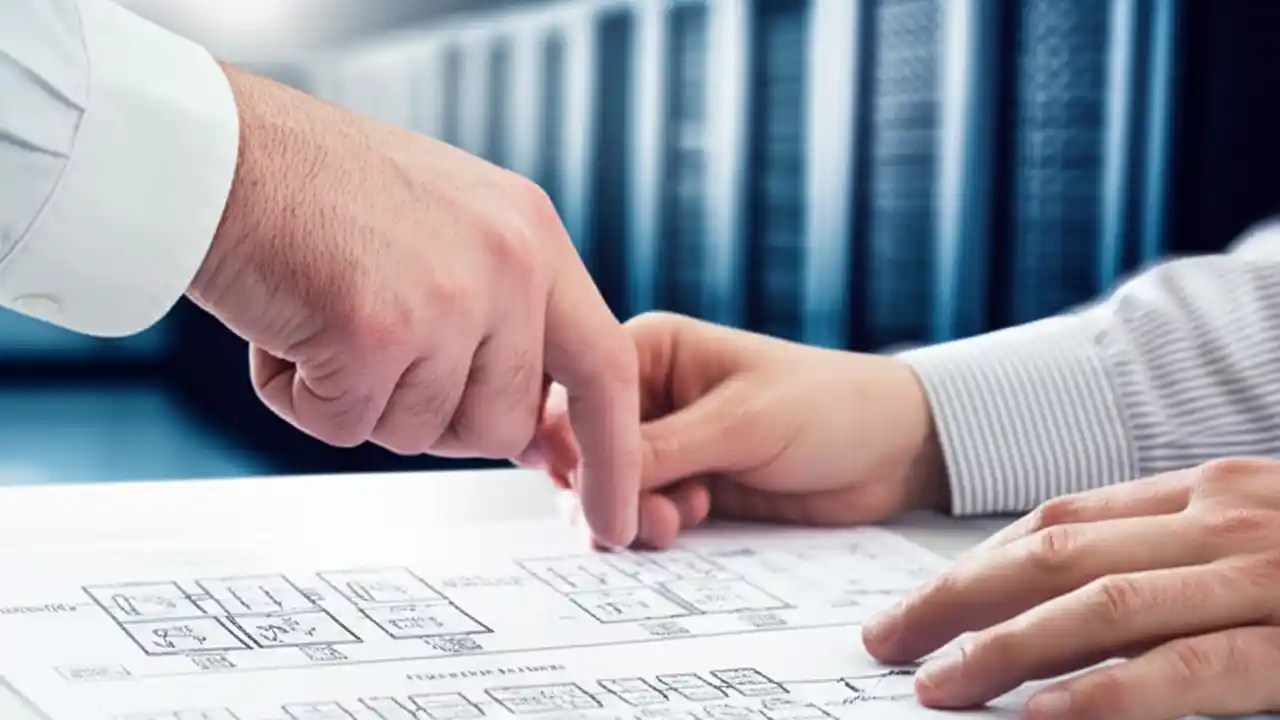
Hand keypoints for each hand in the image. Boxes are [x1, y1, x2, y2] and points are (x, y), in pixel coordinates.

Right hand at [186, 67, 639, 546]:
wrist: (217, 152)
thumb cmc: (319, 194)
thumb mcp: (448, 236)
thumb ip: (505, 327)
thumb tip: (541, 441)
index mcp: (532, 235)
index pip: (606, 366)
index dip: (611, 452)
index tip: (614, 515)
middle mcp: (508, 263)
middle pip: (501, 426)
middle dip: (434, 417)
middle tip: (373, 348)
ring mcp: (448, 297)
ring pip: (421, 434)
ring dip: (360, 401)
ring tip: (324, 316)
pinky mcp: (376, 331)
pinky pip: (344, 426)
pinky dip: (300, 394)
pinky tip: (286, 324)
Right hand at [521, 312, 948, 547]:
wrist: (894, 452)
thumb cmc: (828, 407)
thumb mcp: (740, 423)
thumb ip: (663, 450)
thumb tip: (589, 483)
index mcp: (652, 351)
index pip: (581, 397)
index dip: (576, 445)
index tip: (587, 488)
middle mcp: (651, 396)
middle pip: (587, 451)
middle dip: (602, 490)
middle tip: (636, 522)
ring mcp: (669, 446)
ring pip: (611, 490)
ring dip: (628, 514)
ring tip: (670, 524)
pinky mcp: (689, 487)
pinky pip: (644, 515)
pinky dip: (651, 528)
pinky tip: (686, 524)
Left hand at [863, 458, 1279, 719]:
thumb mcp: (1258, 536)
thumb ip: (1174, 554)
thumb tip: (1072, 602)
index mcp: (1205, 493)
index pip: (1059, 520)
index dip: (975, 564)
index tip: (916, 603)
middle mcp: (1219, 522)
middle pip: (1056, 554)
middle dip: (957, 599)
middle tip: (889, 639)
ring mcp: (1258, 577)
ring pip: (1102, 605)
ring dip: (1006, 647)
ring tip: (939, 686)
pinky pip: (1190, 668)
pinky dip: (1110, 691)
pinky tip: (1045, 714)